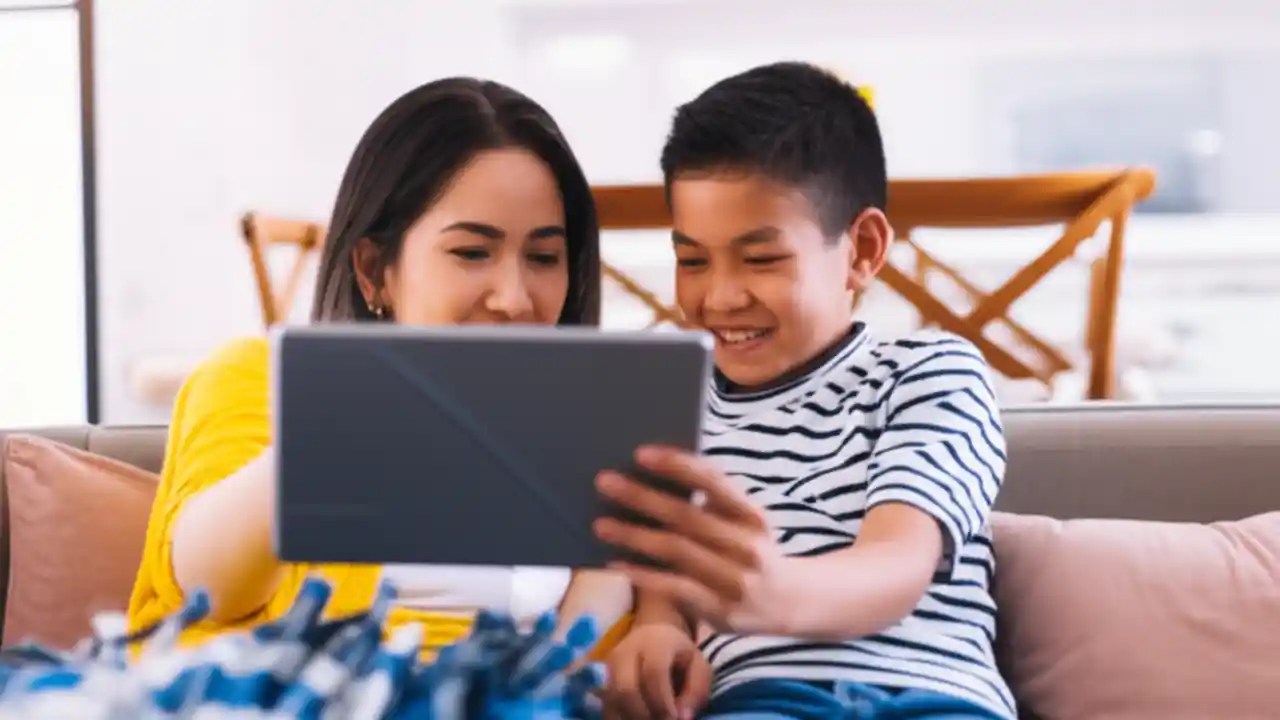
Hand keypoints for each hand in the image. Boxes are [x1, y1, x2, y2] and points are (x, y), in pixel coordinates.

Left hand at [593, 446, 793, 634]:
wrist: (791, 601)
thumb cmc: (753, 550)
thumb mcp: (746, 521)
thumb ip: (714, 502)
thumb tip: (655, 477)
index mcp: (751, 514)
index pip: (713, 481)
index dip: (677, 465)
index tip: (640, 453)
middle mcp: (745, 544)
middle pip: (686, 516)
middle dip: (642, 497)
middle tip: (604, 482)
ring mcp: (733, 579)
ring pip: (675, 551)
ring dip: (634, 535)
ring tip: (600, 524)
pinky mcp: (719, 609)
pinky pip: (673, 587)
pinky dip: (643, 574)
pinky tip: (616, 563)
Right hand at [604, 622, 709, 719]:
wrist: (653, 634)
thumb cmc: (680, 653)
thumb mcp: (698, 666)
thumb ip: (695, 691)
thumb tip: (682, 718)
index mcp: (655, 643)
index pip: (653, 673)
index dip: (663, 702)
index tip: (674, 718)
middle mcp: (626, 652)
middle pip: (625, 689)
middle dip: (643, 715)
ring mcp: (609, 666)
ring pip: (612, 701)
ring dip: (631, 718)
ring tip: (651, 719)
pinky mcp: (602, 681)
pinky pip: (606, 706)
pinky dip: (621, 718)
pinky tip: (638, 719)